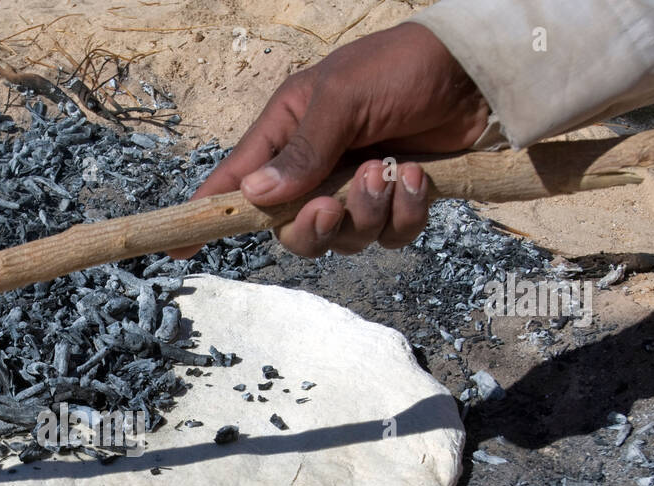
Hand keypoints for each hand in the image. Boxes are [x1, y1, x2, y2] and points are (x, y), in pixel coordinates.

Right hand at [172, 22, 488, 258]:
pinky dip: (404, 214)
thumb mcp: (342, 97)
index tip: (176, 249)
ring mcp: (357, 188)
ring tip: (393, 171)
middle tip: (331, 207)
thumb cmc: (400, 67)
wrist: (477, 72)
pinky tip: (419, 179)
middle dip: (312, 228)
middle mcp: (316, 167)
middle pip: (291, 231)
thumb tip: (255, 195)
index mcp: (288, 134)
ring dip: (367, 214)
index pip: (235, 183)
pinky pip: (389, 236)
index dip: (208, 215)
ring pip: (343, 239)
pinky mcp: (398, 202)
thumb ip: (302, 151)